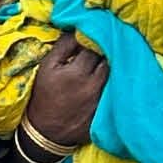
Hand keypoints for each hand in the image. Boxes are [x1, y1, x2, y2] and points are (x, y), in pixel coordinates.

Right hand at [22, 31, 108, 152]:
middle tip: (104, 44)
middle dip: (108, 48)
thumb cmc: (44, 96)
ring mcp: (104, 98)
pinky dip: (117, 81)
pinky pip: (118, 89)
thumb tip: (79, 29)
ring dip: (115, 63)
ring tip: (109, 60)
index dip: (95, 37)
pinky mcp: (109, 110)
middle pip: (111, 57)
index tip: (94, 34)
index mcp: (77, 72)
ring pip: (117, 72)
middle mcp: (94, 85)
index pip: (96, 44)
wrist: (45, 132)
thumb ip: (64, 46)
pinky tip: (114, 77)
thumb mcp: (46, 67)